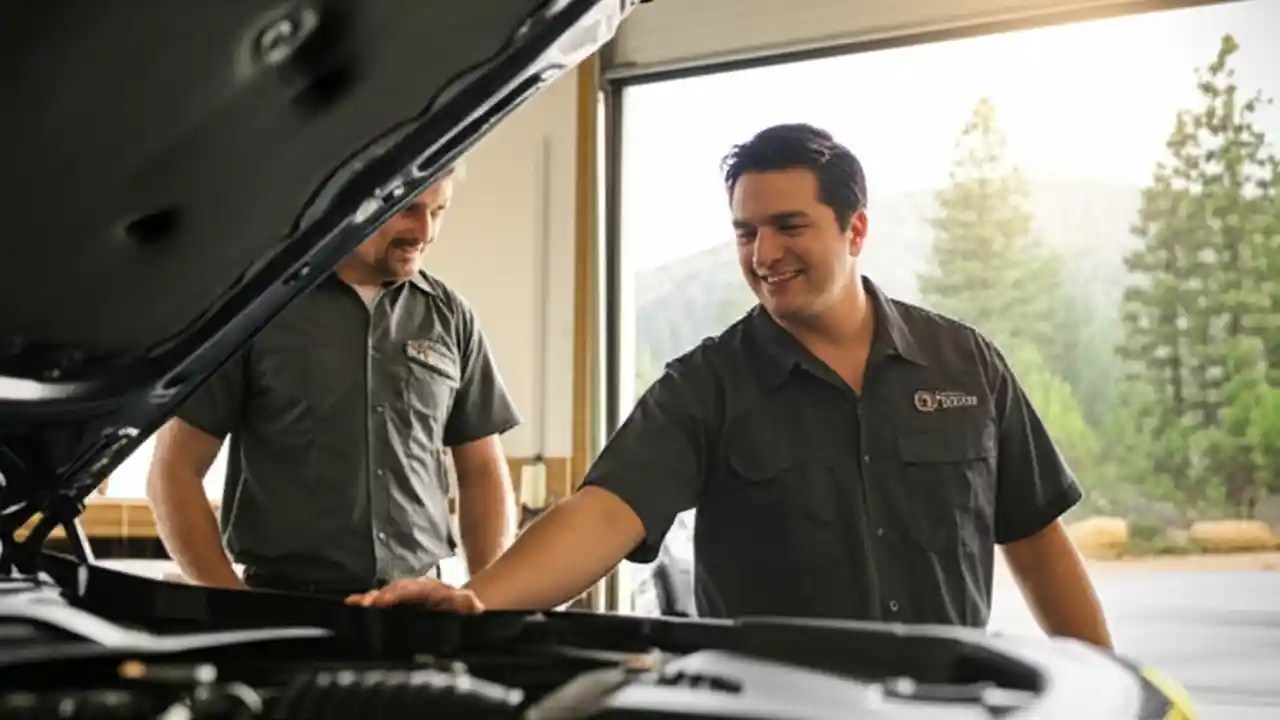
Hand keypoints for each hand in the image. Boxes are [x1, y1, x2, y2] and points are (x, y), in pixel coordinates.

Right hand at [344, 576, 484, 613]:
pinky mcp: (401, 603)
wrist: (465, 607)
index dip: (398, 593)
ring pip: (387, 593)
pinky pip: (383, 600)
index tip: (385, 599)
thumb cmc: (465, 608)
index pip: (412, 588)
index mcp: (432, 588)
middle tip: (364, 604)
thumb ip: (469, 602)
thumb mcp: (471, 605)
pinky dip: (368, 601)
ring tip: (355, 603)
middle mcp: (417, 588)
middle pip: (395, 589)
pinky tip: (352, 603)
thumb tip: (472, 600)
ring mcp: (408, 595)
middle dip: (379, 595)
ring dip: (371, 598)